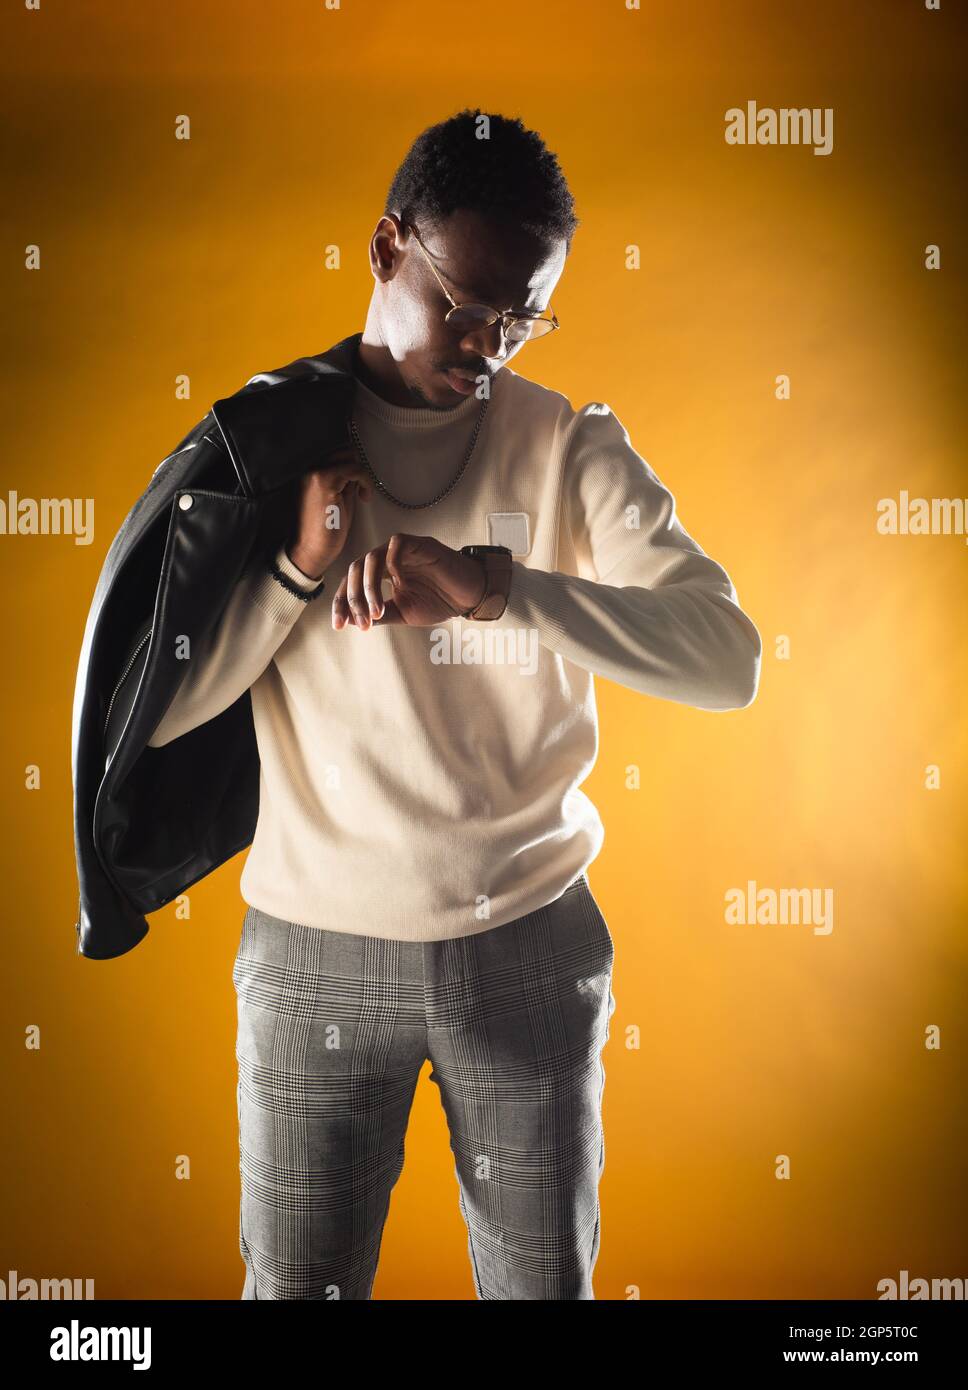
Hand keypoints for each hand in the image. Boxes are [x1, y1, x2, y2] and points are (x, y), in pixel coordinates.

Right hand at [285, 432, 374, 579]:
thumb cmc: (324, 529)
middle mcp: (308, 467)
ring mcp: (314, 472)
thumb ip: (344, 480)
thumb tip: (358, 465)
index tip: (359, 481)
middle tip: (360, 488)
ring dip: (360, 473)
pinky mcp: (324, 481)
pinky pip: (354, 469)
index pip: (334, 451)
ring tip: (361, 494)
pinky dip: (365, 481)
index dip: (351, 462)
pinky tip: (364, 498)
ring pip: (348, 455)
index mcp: (308, 471)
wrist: (310, 551)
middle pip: (342, 449)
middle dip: (356, 466)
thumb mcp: (337, 498)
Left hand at [331, 534, 488, 630]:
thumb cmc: (438, 602)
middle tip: (362, 623)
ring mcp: (402, 550)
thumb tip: (352, 621)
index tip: (339, 626)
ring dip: (369, 588)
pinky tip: (399, 585)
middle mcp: (386, 559)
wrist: (469, 597)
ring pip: (370, 558)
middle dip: (352, 598)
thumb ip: (379, 614)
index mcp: (380, 575)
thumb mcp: (402, 613)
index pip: (351, 584)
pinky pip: (396, 546)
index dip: (342, 603)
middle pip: (354, 569)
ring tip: (377, 612)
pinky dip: (392, 565)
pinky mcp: (419, 544)